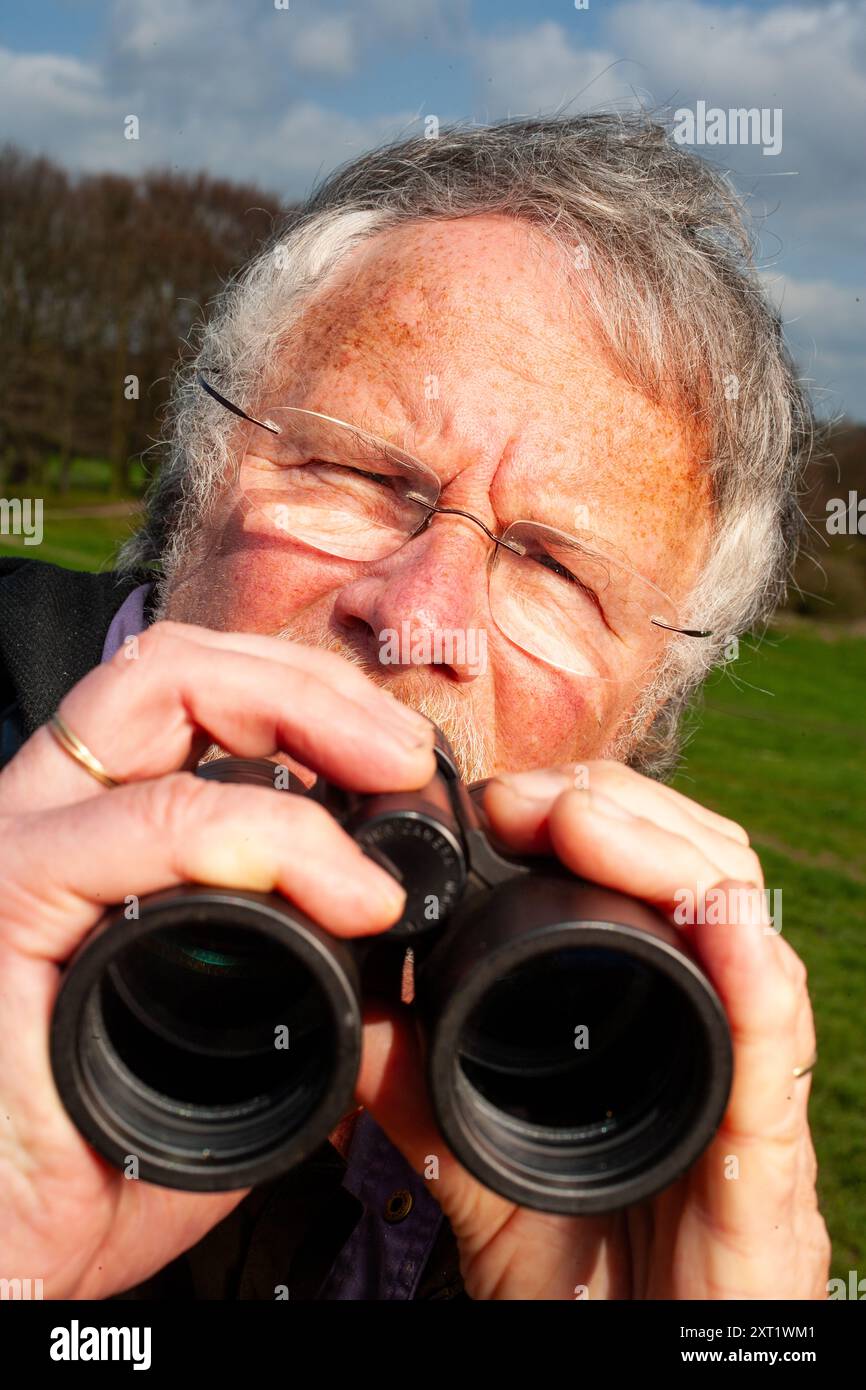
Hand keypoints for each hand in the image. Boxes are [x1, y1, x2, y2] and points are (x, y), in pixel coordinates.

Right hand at [0, 621, 435, 1298]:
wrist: (5, 1255)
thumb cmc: (102, 1149)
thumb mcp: (225, 1045)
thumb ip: (295, 977)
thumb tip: (394, 950)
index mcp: (93, 831)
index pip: (189, 696)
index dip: (305, 698)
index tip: (401, 759)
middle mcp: (47, 815)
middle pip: (175, 667)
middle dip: (310, 687)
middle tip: (403, 755)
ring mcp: (21, 849)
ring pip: (154, 701)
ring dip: (301, 724)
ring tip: (392, 786)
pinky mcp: (8, 905)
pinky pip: (148, 825)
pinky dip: (263, 837)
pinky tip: (343, 893)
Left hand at [356, 761, 830, 1299]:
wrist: (640, 1369)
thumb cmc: (581, 1267)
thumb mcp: (474, 1158)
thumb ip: (415, 1086)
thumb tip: (351, 1010)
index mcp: (647, 1000)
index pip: (641, 863)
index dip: (577, 810)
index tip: (495, 801)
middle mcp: (705, 1015)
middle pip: (696, 861)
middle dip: (614, 807)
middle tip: (528, 799)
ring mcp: (742, 1069)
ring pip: (741, 916)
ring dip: (664, 851)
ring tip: (583, 821)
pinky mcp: (767, 1141)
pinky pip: (775, 1037)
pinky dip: (750, 969)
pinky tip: (714, 923)